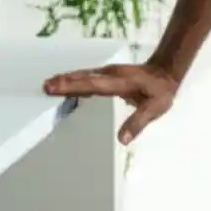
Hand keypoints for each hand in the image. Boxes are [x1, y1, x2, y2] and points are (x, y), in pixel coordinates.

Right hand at [43, 62, 178, 144]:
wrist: (165, 71)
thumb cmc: (160, 92)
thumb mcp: (155, 108)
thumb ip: (138, 122)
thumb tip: (122, 139)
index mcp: (121, 81)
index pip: (94, 84)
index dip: (74, 86)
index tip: (55, 87)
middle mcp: (111, 74)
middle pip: (84, 77)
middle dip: (65, 82)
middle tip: (45, 86)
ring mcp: (108, 72)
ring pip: (83, 74)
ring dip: (66, 79)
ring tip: (48, 85)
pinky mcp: (106, 73)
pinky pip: (87, 76)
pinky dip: (73, 79)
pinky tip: (62, 84)